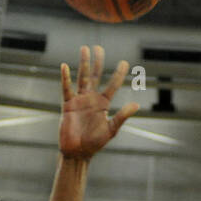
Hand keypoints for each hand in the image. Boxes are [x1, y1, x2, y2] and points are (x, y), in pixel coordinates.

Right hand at [59, 45, 139, 159]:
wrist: (78, 152)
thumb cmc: (95, 143)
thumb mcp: (111, 129)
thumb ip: (122, 116)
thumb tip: (136, 105)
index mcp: (103, 104)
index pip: (113, 85)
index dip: (118, 74)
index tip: (124, 62)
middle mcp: (91, 99)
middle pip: (96, 76)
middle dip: (98, 62)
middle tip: (99, 47)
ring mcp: (79, 100)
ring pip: (82, 78)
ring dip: (83, 64)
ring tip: (84, 49)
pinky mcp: (68, 105)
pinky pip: (66, 89)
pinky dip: (65, 78)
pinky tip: (65, 67)